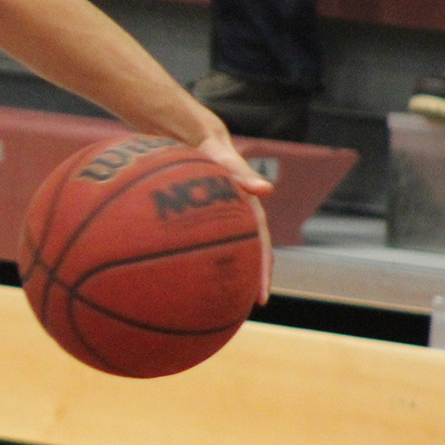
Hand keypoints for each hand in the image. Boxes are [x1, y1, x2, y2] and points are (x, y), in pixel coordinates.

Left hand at [195, 134, 275, 303]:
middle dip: (248, 280)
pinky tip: (180, 277)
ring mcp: (219, 217)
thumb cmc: (206, 145)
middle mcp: (236, 216)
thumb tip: (265, 191)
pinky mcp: (201, 217)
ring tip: (218, 301)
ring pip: (225, 250)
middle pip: (245, 252)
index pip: (258, 245)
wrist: (191, 136)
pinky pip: (200, 242)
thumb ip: (238, 170)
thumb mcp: (219, 154)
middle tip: (246, 309)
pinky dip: (195, 258)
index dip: (261, 271)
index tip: (261, 298)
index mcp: (246, 208)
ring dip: (226, 272)